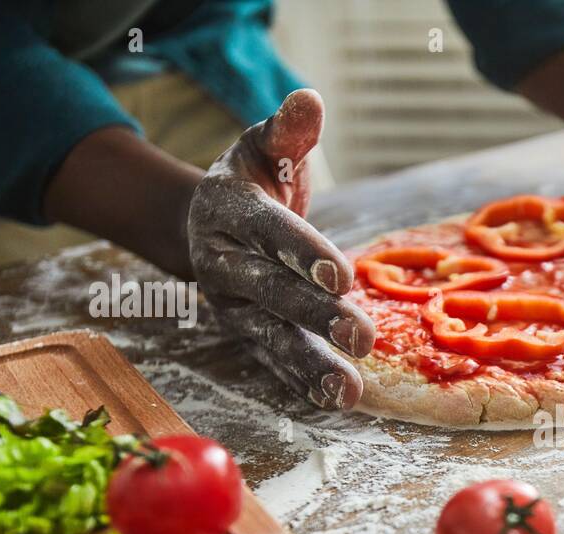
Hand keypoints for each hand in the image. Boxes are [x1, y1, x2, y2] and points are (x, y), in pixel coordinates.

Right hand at [188, 89, 373, 409]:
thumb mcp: (262, 146)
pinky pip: (276, 361)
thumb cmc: (248, 179)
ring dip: (310, 366)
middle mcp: (225, 263)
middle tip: (361, 336)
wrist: (202, 222)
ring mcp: (234, 304)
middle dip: (315, 315)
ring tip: (348, 392)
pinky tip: (339, 401)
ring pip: (271, 337)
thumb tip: (310, 101)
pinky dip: (305, 383)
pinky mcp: (247, 332)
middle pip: (272, 291)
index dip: (304, 252)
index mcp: (230, 211)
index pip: (270, 233)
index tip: (342, 275)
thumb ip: (288, 131)